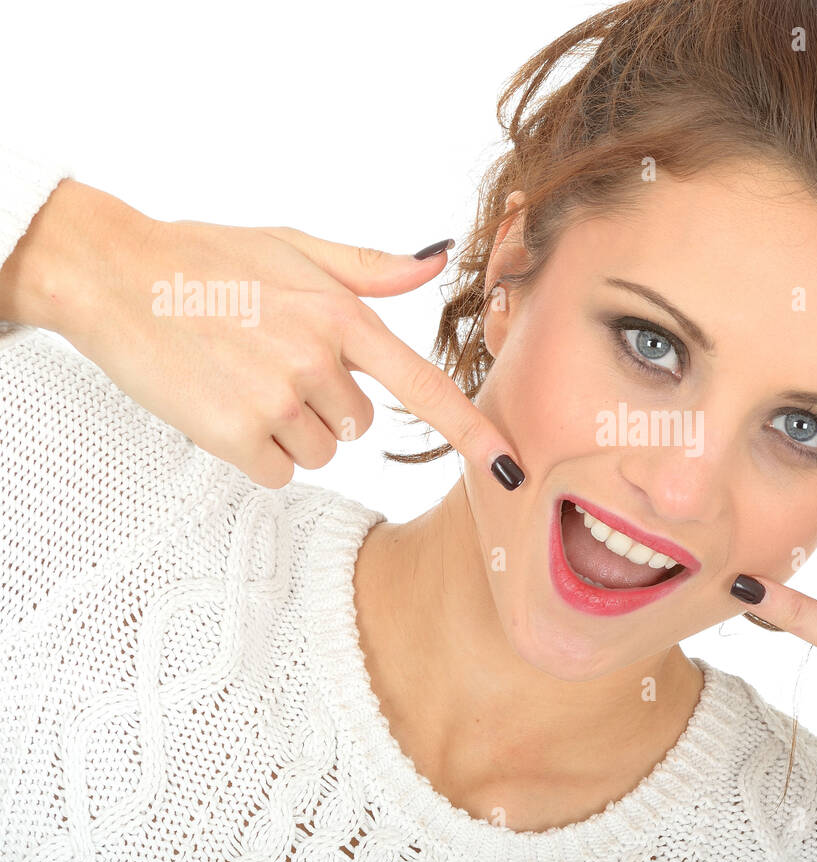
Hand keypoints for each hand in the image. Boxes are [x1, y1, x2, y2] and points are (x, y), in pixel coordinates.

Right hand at [0, 179, 525, 489]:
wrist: (115, 274)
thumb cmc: (209, 258)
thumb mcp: (296, 248)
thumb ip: (371, 268)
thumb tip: (437, 262)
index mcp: (343, 317)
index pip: (425, 387)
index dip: (474, 433)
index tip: (513, 470)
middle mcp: (317, 361)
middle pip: (360, 427)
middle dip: (327, 407)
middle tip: (272, 364)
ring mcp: (275, 399)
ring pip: (320, 452)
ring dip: (289, 431)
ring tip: (243, 379)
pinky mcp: (232, 434)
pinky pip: (277, 471)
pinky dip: (255, 452)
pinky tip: (223, 405)